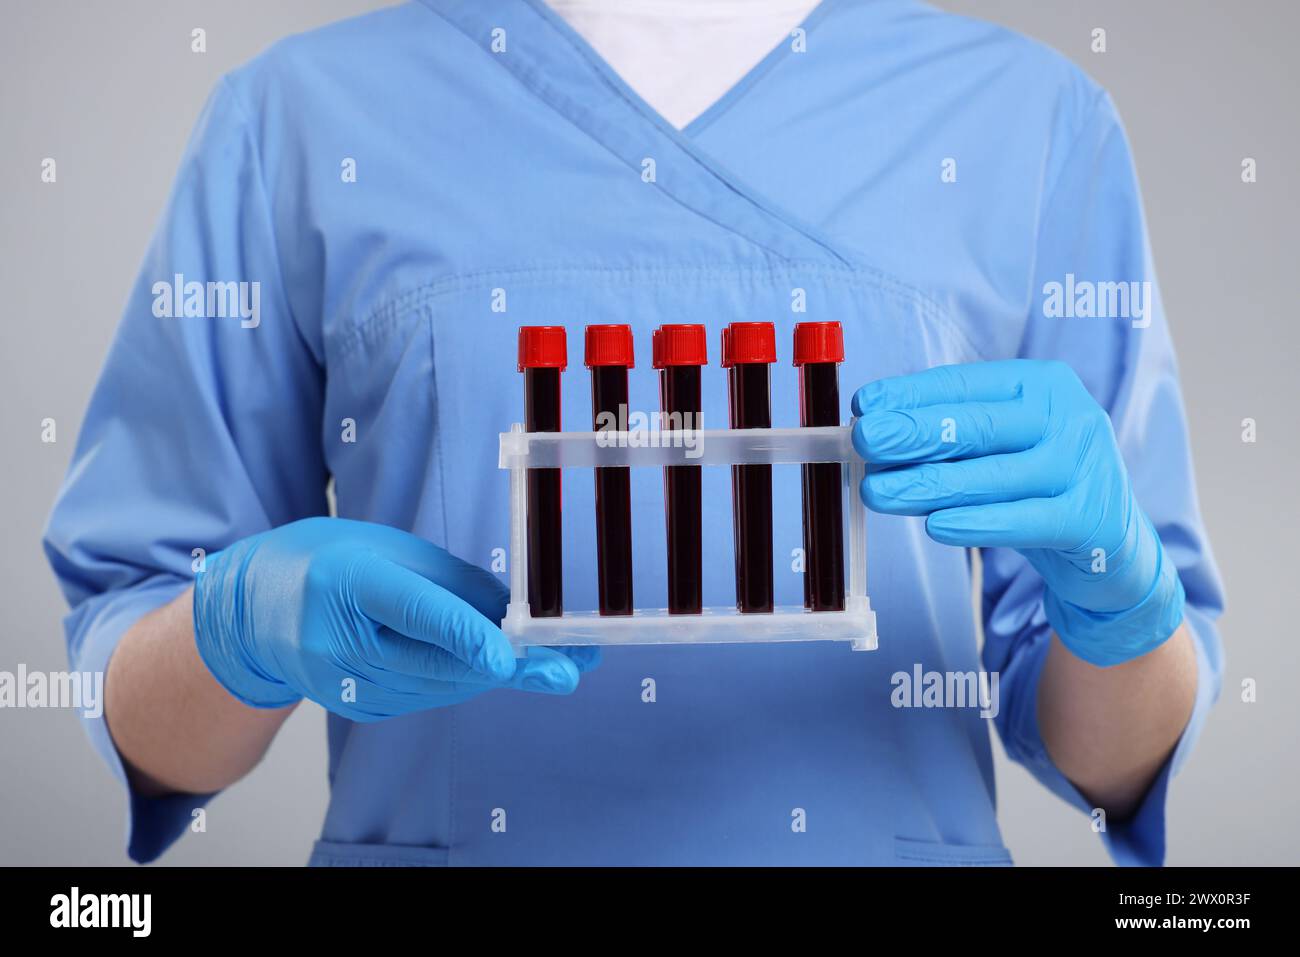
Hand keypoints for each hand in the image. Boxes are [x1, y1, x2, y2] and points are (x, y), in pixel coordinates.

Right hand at [193, 517, 596, 718]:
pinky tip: (492, 663)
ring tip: (554, 662)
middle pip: (436, 662)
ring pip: (441, 685)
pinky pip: (428, 694)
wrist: (256, 611)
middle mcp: (340, 641)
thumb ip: (456, 584)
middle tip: (569, 667)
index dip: (463, 636)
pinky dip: (465, 679)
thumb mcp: (393, 552)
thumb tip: (520, 616)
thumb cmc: (332, 563)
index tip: (508, 656)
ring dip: (497, 674)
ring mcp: (346, 684)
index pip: (412, 612)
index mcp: (346, 582)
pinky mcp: (360, 708)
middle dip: (511, 667)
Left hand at [851, 360, 1183, 666]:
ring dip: (930, 485)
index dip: (913, 394)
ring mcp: (1085, 467)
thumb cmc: (1037, 485)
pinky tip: (935, 526)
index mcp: (1041, 386)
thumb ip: (948, 437)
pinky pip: (1024, 521)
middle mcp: (1069, 417)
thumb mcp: (999, 447)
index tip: (864, 405)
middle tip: (865, 441)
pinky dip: (976, 524)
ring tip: (878, 492)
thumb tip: (875, 434)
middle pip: (980, 425)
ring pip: (995, 476)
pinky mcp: (1091, 519)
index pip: (967, 384)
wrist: (1112, 544)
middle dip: (915, 433)